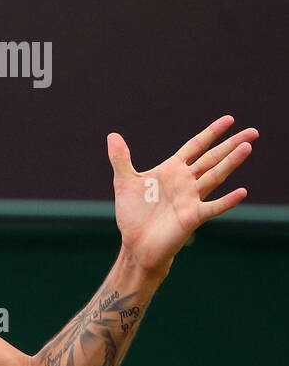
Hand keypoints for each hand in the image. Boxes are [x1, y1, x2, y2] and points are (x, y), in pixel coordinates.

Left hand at [108, 115, 257, 275]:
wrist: (135, 245)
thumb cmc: (133, 216)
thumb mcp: (124, 183)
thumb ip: (120, 159)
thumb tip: (112, 135)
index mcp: (173, 170)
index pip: (195, 146)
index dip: (211, 133)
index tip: (229, 119)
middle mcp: (186, 182)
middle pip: (212, 158)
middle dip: (231, 144)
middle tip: (253, 131)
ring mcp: (191, 199)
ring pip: (215, 176)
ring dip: (231, 163)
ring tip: (247, 147)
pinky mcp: (192, 217)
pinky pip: (213, 207)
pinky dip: (227, 201)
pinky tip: (241, 192)